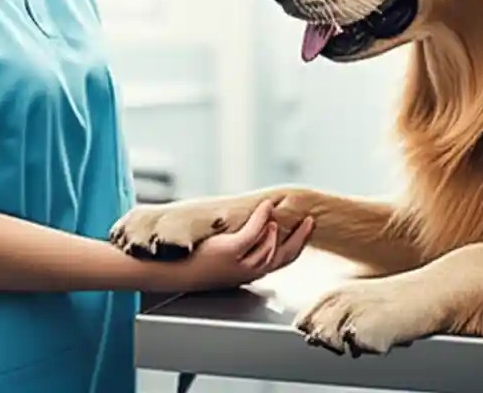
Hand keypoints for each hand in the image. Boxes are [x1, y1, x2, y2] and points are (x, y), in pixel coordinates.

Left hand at [167, 199, 313, 291]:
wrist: (173, 273)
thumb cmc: (194, 265)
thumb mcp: (224, 260)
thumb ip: (240, 250)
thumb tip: (252, 229)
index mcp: (249, 273)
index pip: (280, 262)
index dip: (296, 247)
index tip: (306, 232)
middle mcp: (248, 271)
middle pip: (283, 257)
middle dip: (299, 239)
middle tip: (309, 222)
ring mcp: (239, 262)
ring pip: (270, 246)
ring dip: (280, 228)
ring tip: (284, 213)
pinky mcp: (229, 251)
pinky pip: (252, 233)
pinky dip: (262, 218)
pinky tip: (266, 207)